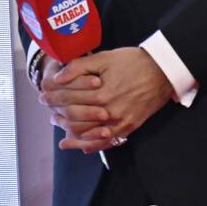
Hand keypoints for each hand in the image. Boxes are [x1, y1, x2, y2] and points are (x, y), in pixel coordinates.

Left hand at [40, 47, 173, 154]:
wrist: (163, 71)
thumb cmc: (133, 61)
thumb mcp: (104, 58)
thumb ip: (79, 67)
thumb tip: (57, 77)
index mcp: (101, 93)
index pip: (68, 99)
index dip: (52, 97)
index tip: (42, 96)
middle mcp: (109, 112)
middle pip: (75, 118)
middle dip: (58, 115)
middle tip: (49, 112)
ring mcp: (120, 123)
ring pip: (88, 134)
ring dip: (71, 132)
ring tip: (60, 127)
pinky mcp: (129, 127)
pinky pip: (107, 142)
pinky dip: (92, 145)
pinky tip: (81, 147)